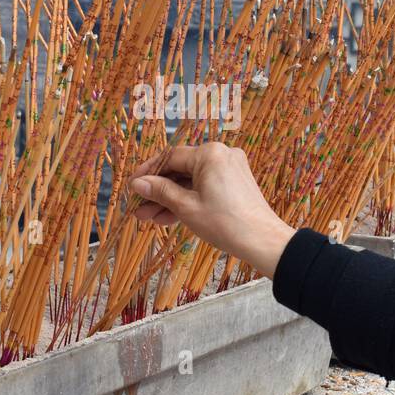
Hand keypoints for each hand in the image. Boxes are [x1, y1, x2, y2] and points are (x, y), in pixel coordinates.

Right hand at [127, 143, 295, 277]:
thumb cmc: (225, 223)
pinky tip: (168, 217)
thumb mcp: (186, 207)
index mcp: (209, 153)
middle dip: (158, 192)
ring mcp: (230, 168)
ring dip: (170, 199)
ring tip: (149, 218)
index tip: (132, 187)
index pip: (170, 157)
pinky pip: (204, 187)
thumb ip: (160, 191)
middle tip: (138, 208)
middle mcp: (221, 154)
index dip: (148, 173)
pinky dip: (188, 200)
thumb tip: (138, 184)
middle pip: (180, 170)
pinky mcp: (235, 182)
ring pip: (191, 181)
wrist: (262, 241)